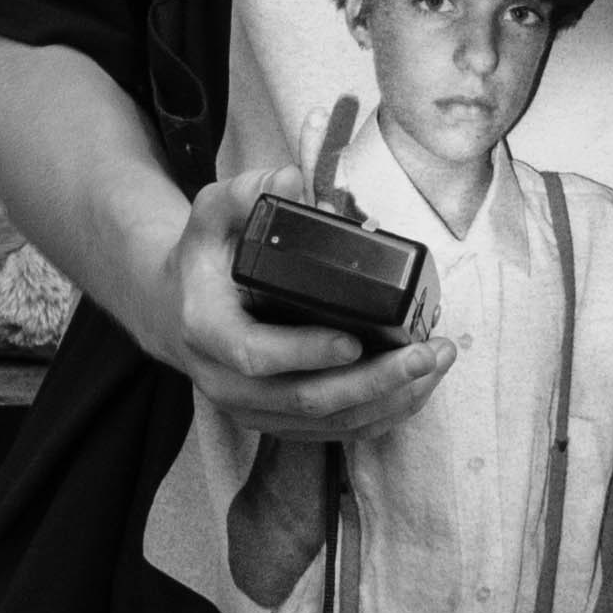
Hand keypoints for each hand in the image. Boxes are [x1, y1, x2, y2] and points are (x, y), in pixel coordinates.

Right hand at [144, 169, 451, 441]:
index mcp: (206, 330)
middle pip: (302, 400)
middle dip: (372, 381)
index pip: (254, 355)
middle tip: (424, 354)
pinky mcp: (277, 420)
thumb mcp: (209, 216)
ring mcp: (252, 408)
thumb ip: (242, 194)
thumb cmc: (204, 259)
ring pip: (325, 423)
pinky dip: (380, 414)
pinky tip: (418, 388)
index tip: (355, 340)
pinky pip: (333, 432)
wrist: (176, 309)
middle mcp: (225, 381)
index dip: (305, 352)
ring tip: (435, 364)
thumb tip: (289, 179)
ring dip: (388, 400)